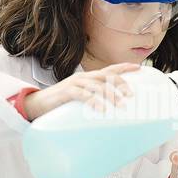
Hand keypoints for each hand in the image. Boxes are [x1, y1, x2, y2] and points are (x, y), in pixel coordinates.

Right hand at [21, 63, 138, 121]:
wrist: (37, 104)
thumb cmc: (61, 103)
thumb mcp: (81, 99)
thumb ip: (94, 100)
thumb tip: (111, 110)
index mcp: (89, 78)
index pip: (110, 69)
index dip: (124, 67)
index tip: (139, 68)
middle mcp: (84, 77)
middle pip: (107, 76)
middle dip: (121, 84)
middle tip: (131, 96)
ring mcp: (75, 83)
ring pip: (97, 86)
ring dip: (111, 95)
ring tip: (121, 106)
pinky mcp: (66, 92)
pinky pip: (83, 95)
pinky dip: (93, 101)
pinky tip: (101, 109)